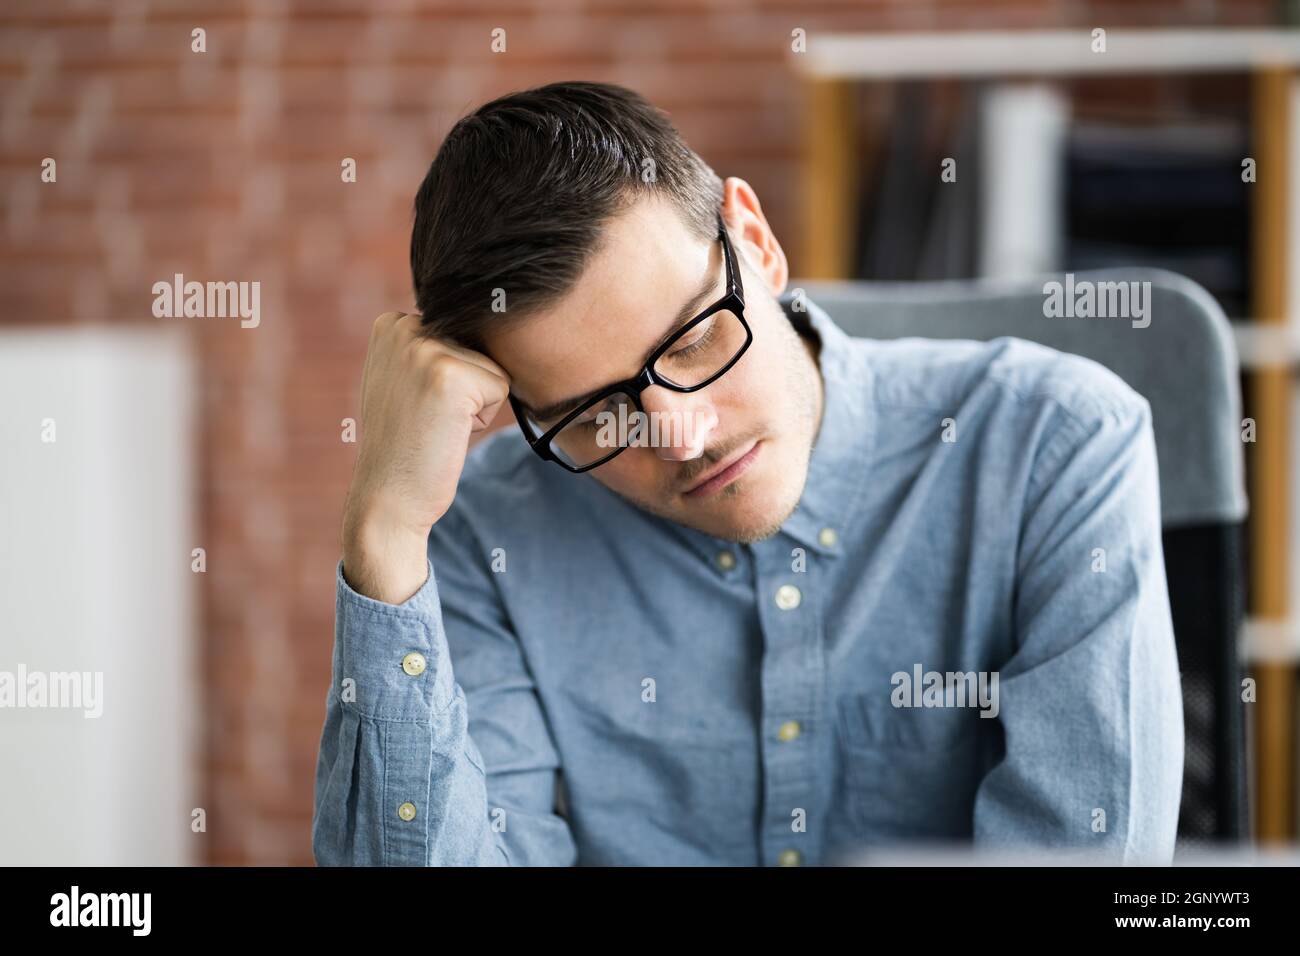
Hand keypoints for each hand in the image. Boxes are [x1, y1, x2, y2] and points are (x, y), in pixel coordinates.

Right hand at [341, 311, 509, 602]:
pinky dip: (482, 418)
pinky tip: (445, 433)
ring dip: (473, 404)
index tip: (416, 405)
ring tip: (434, 426)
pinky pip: (499, 388)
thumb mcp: (403, 379)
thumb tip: (486, 319)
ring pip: (491, 368)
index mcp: (391, 324)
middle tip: (426, 420)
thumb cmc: (405, 444)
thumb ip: (428, 347)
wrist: (388, 497)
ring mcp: (424, 349)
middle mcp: (403, 328)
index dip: (450, 378)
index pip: (461, 336)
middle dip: (464, 389)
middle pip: (478, 348)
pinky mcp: (449, 375)